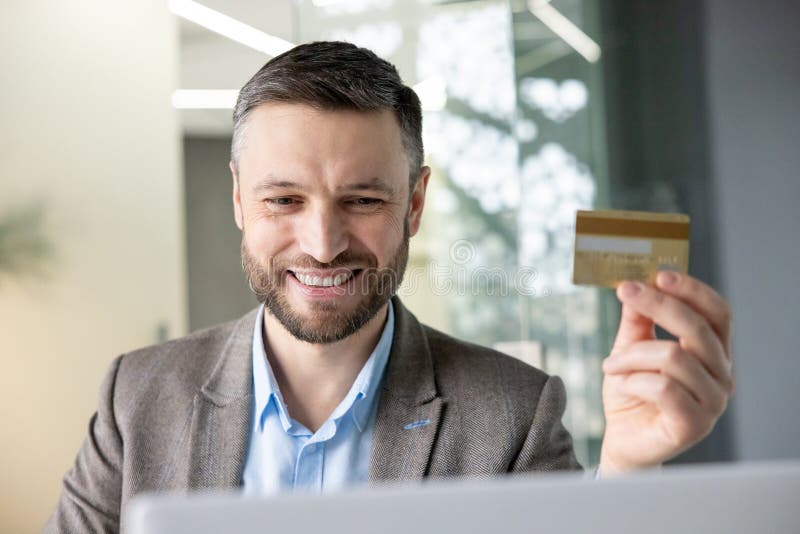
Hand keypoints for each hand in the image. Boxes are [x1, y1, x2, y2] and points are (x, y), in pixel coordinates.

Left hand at [598, 272, 733, 473]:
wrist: (622, 439)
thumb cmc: (632, 391)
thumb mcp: (629, 347)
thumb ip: (637, 319)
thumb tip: (635, 285)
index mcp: (713, 352)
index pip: (717, 312)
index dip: (692, 290)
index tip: (659, 275)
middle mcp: (722, 375)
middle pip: (697, 328)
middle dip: (658, 305)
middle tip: (626, 292)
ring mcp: (713, 402)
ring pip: (673, 357)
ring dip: (631, 356)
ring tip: (611, 366)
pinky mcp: (694, 425)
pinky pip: (663, 388)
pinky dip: (633, 381)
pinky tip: (621, 385)